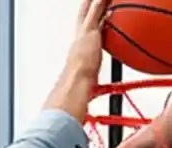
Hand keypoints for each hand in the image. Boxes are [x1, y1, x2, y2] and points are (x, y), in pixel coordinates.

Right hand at [45, 0, 110, 122]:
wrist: (71, 93)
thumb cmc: (74, 98)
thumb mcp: (85, 93)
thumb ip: (88, 98)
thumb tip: (87, 113)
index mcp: (77, 55)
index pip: (83, 37)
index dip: (87, 28)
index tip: (90, 21)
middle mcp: (78, 43)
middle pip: (83, 19)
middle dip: (88, 8)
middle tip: (90, 0)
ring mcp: (83, 37)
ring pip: (91, 12)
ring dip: (96, 3)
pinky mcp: (89, 34)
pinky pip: (97, 11)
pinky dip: (101, 3)